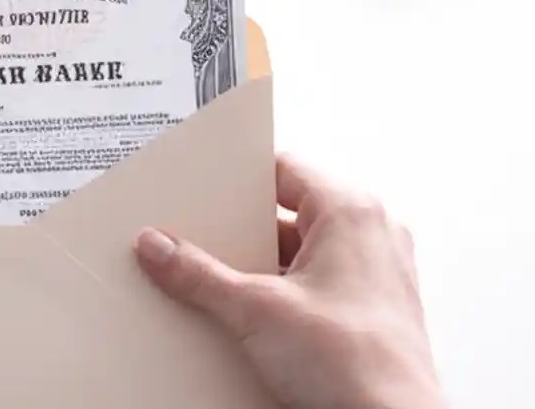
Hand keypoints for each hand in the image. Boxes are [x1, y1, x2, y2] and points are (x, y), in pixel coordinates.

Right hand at [134, 155, 444, 408]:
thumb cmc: (357, 366)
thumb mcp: (256, 311)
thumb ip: (198, 274)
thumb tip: (160, 247)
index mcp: (351, 210)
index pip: (282, 168)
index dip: (238, 179)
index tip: (202, 190)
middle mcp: (371, 233)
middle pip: (288, 212)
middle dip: (240, 231)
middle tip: (199, 241)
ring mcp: (375, 272)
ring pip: (301, 252)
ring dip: (260, 268)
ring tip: (221, 285)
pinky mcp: (370, 309)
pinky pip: (316, 284)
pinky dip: (283, 294)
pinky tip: (251, 316)